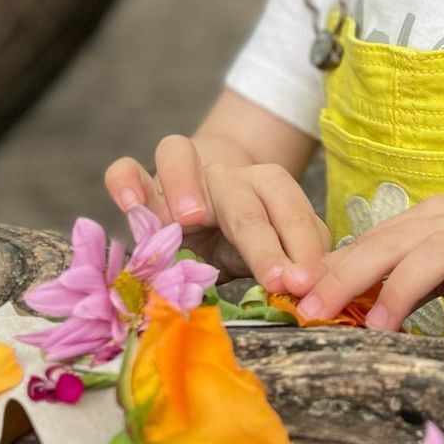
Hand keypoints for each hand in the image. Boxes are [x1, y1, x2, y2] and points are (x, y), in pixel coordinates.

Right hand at [104, 136, 328, 291]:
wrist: (203, 201)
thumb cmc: (243, 233)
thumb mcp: (275, 247)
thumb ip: (297, 259)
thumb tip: (318, 289)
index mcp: (268, 188)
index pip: (290, 209)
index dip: (302, 246)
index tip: (307, 284)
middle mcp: (227, 175)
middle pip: (245, 199)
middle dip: (264, 243)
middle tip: (277, 280)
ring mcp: (182, 174)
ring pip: (179, 155)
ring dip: (185, 183)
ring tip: (186, 220)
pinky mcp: (141, 183)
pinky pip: (126, 170)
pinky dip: (125, 182)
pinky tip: (130, 206)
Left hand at [293, 192, 443, 330]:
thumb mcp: (442, 259)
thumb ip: (399, 277)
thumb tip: (345, 303)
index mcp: (424, 222)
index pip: (367, 245)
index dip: (329, 272)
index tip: (293, 301)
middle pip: (390, 245)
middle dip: (348, 278)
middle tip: (316, 311)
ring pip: (436, 254)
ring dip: (404, 289)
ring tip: (380, 326)